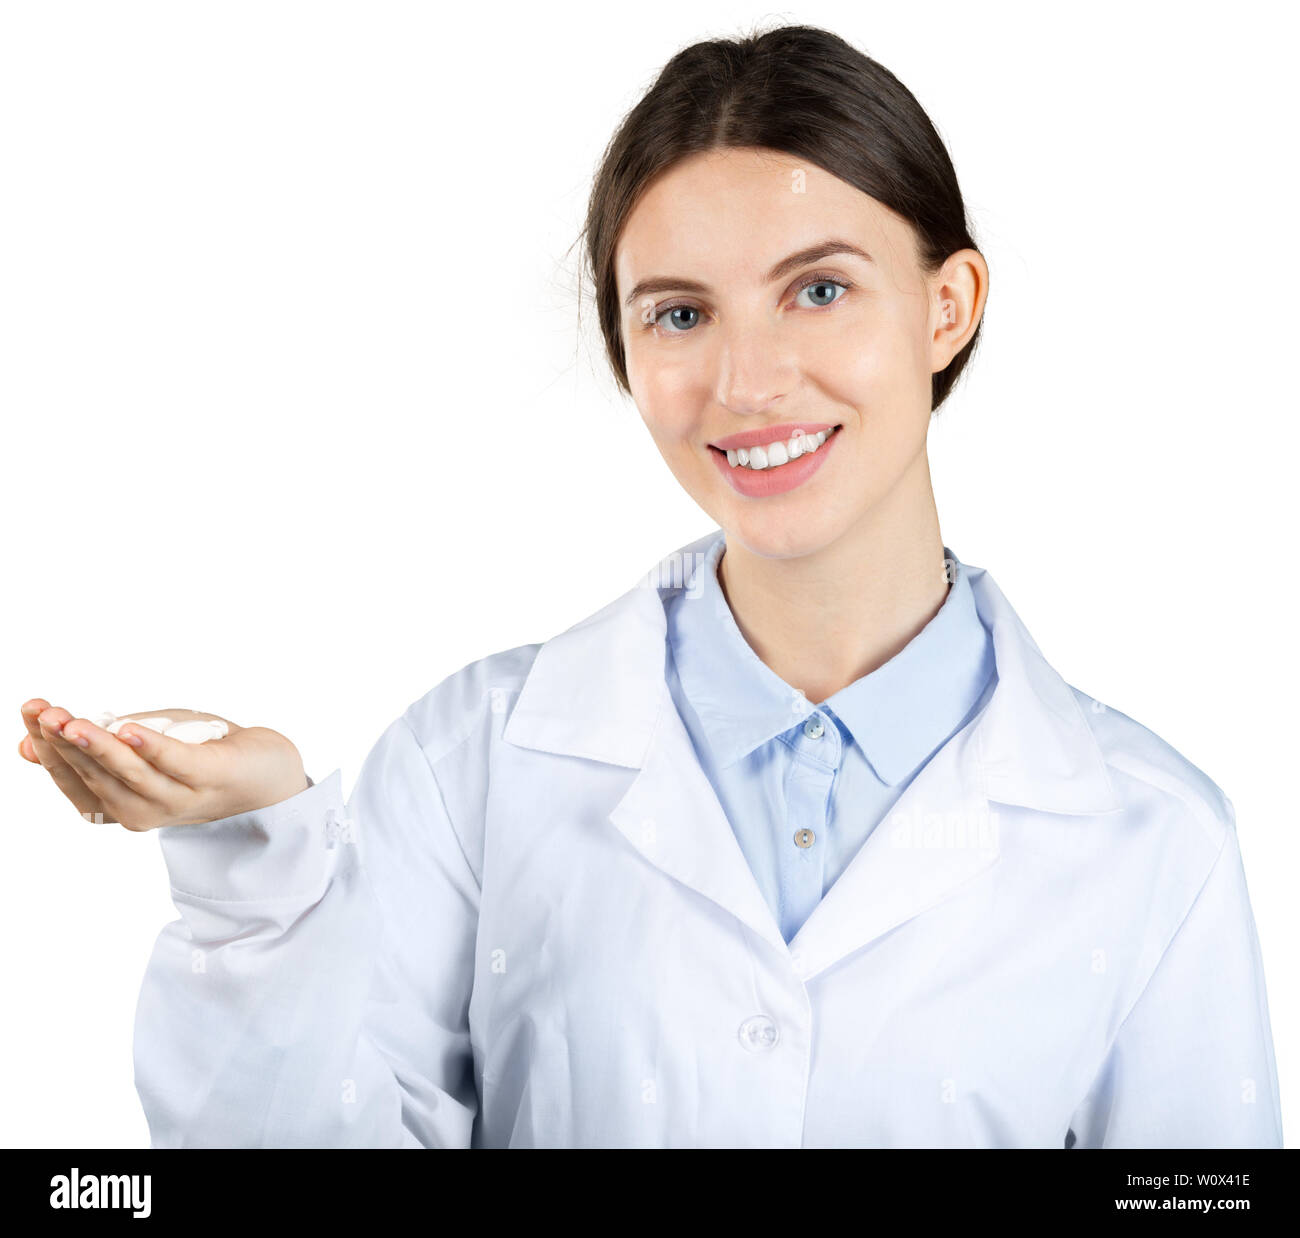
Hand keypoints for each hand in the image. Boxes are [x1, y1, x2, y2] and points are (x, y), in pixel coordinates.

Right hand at [18, 699, 308, 829]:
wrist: (269, 771)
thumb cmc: (199, 755)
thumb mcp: (138, 746)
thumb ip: (90, 747)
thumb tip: (25, 743)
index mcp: (122, 804)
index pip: (73, 780)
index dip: (48, 748)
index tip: (31, 709)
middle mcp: (146, 810)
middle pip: (96, 777)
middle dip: (65, 743)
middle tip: (43, 712)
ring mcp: (181, 797)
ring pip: (131, 774)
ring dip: (99, 747)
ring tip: (73, 723)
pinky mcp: (211, 776)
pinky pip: (176, 764)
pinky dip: (152, 747)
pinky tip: (130, 730)